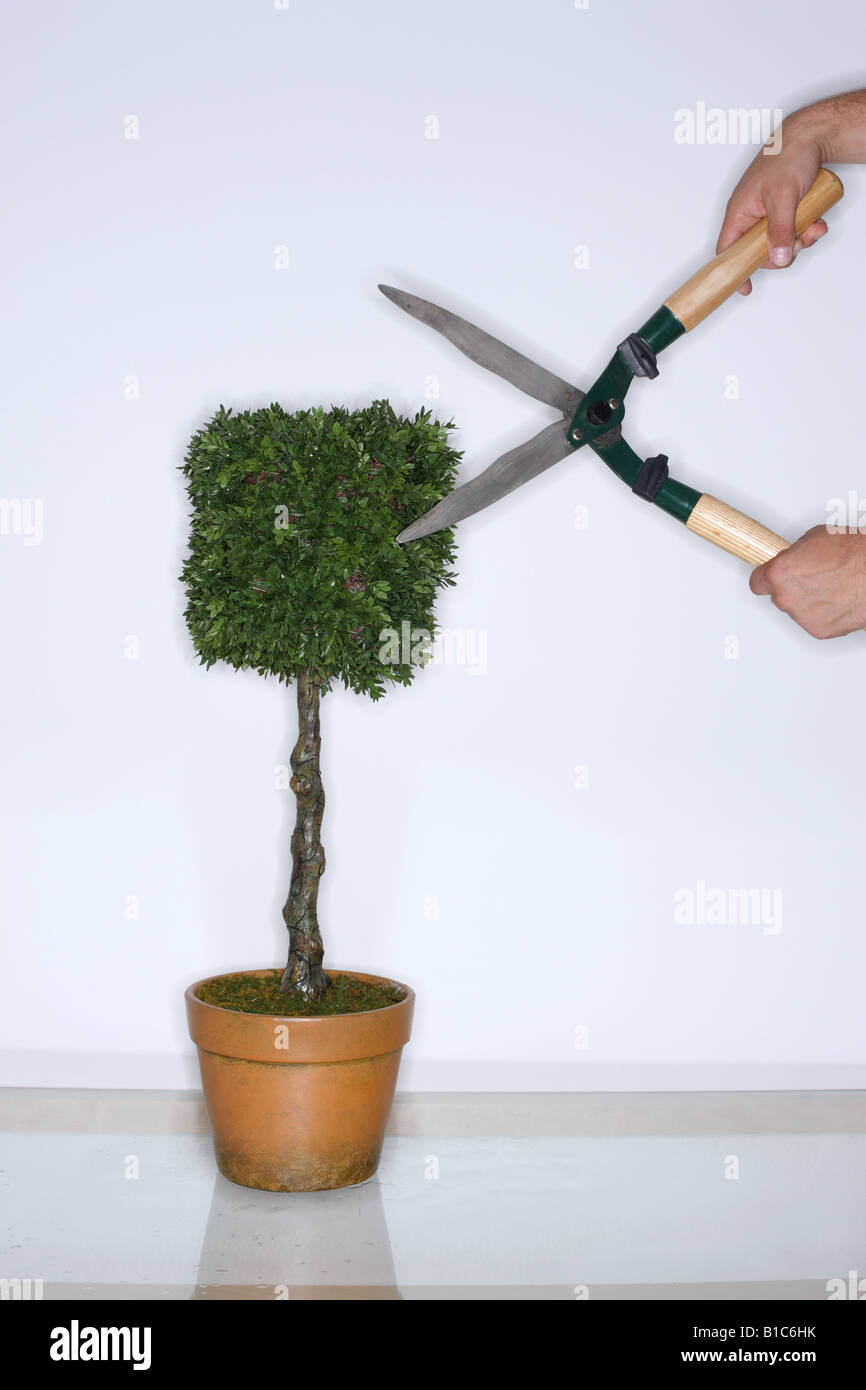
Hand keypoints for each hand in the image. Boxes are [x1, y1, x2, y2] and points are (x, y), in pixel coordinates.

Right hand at [716, 120, 828, 295]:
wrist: (809, 134)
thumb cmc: (787, 157)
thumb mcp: (783, 199)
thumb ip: (779, 231)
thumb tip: (776, 258)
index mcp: (739, 212)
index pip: (728, 251)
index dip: (734, 271)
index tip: (745, 287)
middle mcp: (751, 215)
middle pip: (760, 251)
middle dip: (783, 250)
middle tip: (799, 241)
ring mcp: (767, 213)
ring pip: (780, 241)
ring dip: (800, 238)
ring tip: (814, 225)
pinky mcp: (783, 209)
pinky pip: (792, 229)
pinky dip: (806, 228)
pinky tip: (816, 219)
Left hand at [749, 527, 865, 637]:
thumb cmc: (854, 552)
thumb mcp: (815, 538)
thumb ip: (794, 555)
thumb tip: (792, 559)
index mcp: (779, 574)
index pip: (756, 583)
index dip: (765, 580)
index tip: (769, 580)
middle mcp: (786, 598)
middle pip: (779, 598)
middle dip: (792, 589)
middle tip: (814, 579)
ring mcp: (802, 617)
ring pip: (798, 611)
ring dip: (810, 602)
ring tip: (833, 587)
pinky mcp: (819, 630)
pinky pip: (816, 622)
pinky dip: (825, 614)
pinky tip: (839, 599)